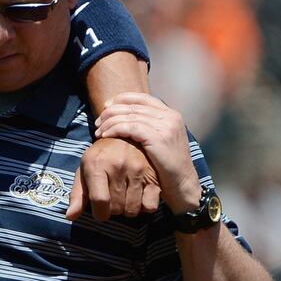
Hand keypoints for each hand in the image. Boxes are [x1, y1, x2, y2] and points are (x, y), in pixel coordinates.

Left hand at [66, 137, 161, 220]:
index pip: (100, 200)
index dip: (99, 213)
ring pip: (132, 209)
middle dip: (111, 210)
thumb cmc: (100, 158)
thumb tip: (71, 217)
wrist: (125, 138)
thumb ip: (77, 195)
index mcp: (97, 165)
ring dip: (126, 210)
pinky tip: (137, 198)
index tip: (100, 212)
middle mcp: (118, 166)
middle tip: (111, 199)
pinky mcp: (154, 177)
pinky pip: (150, 206)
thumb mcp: (84, 172)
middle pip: (116, 207)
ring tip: (123, 198)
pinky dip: (143, 207)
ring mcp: (138, 171)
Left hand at [94, 93, 201, 213]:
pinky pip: (130, 127)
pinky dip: (115, 129)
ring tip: (98, 132)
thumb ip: (147, 126)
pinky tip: (105, 136)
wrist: (182, 183)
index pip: (141, 97)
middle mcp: (170, 116)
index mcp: (171, 114)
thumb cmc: (166, 165)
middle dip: (111, 112)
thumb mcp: (159, 140)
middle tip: (97, 122)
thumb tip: (122, 117)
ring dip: (109, 122)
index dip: (121, 99)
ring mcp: (165, 126)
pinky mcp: (158, 137)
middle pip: (132, 106)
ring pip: (129, 116)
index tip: (106, 107)